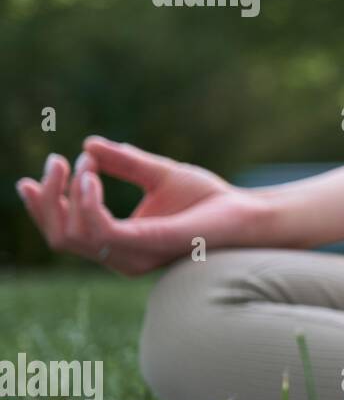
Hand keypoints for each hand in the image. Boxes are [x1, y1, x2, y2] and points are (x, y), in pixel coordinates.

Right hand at [15, 138, 270, 274]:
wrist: (247, 212)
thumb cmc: (209, 199)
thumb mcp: (159, 173)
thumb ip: (125, 162)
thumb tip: (88, 145)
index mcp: (121, 241)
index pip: (64, 232)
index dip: (44, 205)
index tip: (42, 170)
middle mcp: (121, 254)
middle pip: (59, 236)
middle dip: (45, 200)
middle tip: (53, 162)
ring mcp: (133, 254)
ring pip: (70, 235)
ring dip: (64, 195)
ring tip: (76, 164)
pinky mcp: (148, 244)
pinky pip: (101, 229)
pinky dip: (87, 202)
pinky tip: (90, 176)